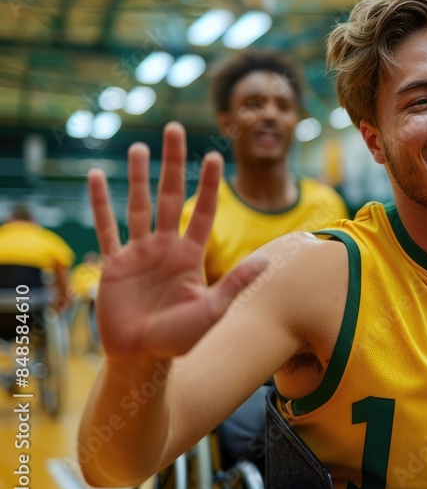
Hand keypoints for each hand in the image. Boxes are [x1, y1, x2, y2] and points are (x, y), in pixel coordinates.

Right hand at [88, 123, 266, 360]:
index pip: (203, 211)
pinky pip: (106, 229)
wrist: (142, 359)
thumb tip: (268, 262)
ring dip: (136, 177)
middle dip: (173, 164)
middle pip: (171, 196)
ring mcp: (139, 253)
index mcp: (190, 255)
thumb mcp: (213, 310)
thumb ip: (236, 284)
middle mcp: (165, 247)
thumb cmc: (180, 338)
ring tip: (137, 147)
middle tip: (174, 130)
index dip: (209, 184)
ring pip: (138, 206)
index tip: (215, 155)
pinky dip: (100, 205)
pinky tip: (96, 178)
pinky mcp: (114, 265)